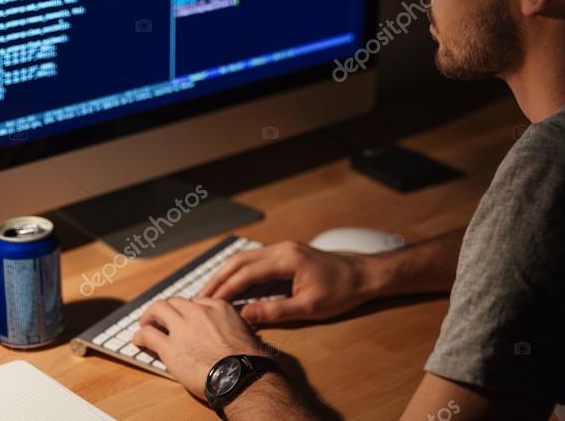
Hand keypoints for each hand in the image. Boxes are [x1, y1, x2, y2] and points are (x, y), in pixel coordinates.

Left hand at [132, 296, 263, 398]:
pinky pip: (147, 334)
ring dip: (150, 316)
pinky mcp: (169, 347)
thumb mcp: (243, 330)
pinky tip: (139, 341)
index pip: (196, 303)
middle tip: (160, 319)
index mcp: (218, 307)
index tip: (185, 320)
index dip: (188, 312)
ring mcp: (182, 328)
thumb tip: (225, 331)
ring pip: (158, 309)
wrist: (240, 374)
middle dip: (166, 310)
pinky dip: (140, 336)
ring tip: (146, 325)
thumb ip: (229, 325)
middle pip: (175, 302)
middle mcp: (198, 312)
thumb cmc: (246, 358)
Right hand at [199, 240, 372, 323]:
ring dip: (226, 276)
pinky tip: (232, 290)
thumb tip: (245, 315)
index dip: (225, 289)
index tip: (208, 304)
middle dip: (218, 279)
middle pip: (239, 261)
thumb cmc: (342, 290)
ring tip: (210, 295)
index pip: (246, 273)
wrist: (364, 275)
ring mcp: (283, 250)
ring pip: (245, 260)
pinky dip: (240, 276)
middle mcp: (282, 249)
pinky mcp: (286, 256)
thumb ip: (275, 311)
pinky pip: (256, 263)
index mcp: (286, 259)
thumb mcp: (309, 307)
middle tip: (200, 298)